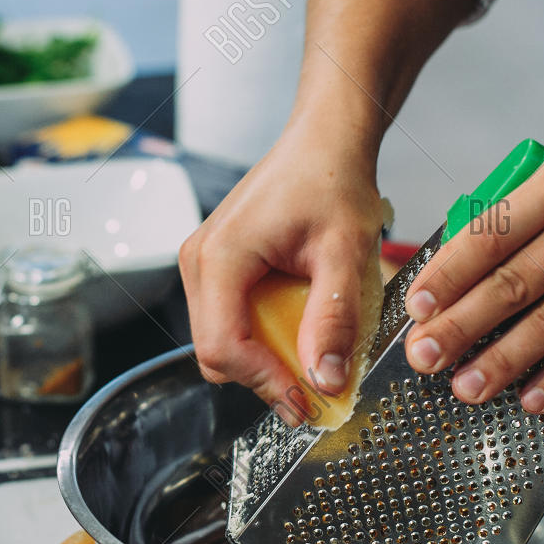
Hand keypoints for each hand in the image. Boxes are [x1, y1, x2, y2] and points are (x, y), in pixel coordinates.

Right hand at [179, 122, 383, 417]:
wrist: (324, 141)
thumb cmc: (331, 180)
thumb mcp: (344, 251)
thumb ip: (334, 317)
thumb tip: (326, 379)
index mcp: (220, 257)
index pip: (222, 346)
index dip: (265, 383)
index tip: (309, 402)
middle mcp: (199, 262)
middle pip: (216, 352)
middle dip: (265, 377)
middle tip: (318, 387)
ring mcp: (203, 266)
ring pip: (221, 341)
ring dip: (266, 359)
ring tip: (315, 356)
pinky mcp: (216, 268)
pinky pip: (229, 321)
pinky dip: (264, 338)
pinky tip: (301, 330)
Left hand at [401, 125, 543, 411]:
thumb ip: (543, 197)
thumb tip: (476, 244)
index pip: (490, 232)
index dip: (446, 275)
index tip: (416, 304)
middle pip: (508, 285)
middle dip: (455, 327)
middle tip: (421, 356)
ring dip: (498, 362)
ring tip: (463, 387)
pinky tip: (530, 397)